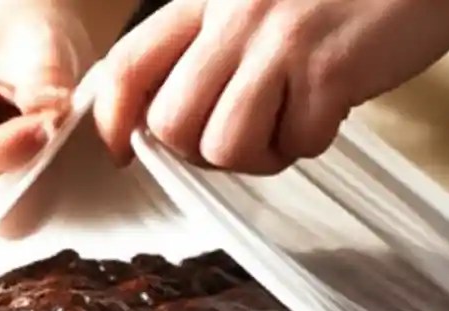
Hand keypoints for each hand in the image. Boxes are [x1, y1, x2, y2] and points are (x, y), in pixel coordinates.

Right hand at [0, 0, 92, 208]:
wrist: (29, 47)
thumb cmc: (23, 38)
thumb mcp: (38, 43)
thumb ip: (43, 80)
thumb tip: (48, 117)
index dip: (3, 152)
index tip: (49, 129)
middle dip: (21, 173)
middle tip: (61, 137)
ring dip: (30, 184)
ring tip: (54, 142)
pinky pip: (6, 214)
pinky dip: (35, 192)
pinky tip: (51, 160)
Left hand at [94, 0, 448, 173]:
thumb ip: (218, 42)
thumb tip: (177, 117)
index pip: (131, 64)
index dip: (114, 119)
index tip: (124, 151)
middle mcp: (234, 17)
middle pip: (171, 122)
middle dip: (201, 150)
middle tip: (244, 135)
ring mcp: (280, 43)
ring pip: (223, 145)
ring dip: (258, 154)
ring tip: (291, 123)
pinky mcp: (329, 70)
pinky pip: (296, 143)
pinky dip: (314, 140)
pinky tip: (334, 105)